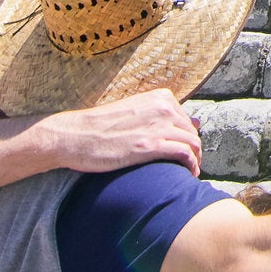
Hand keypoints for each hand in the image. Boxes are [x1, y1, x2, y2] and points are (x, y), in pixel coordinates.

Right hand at [38, 88, 201, 176]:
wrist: (74, 135)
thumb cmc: (101, 126)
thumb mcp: (135, 112)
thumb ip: (162, 116)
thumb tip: (196, 122)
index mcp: (160, 97)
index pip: (187, 120)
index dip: (187, 138)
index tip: (184, 151)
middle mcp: (163, 108)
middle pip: (192, 133)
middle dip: (194, 150)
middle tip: (189, 165)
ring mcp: (157, 126)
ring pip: (193, 143)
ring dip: (196, 160)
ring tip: (191, 172)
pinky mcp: (149, 146)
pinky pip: (184, 154)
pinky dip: (191, 165)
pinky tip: (189, 175)